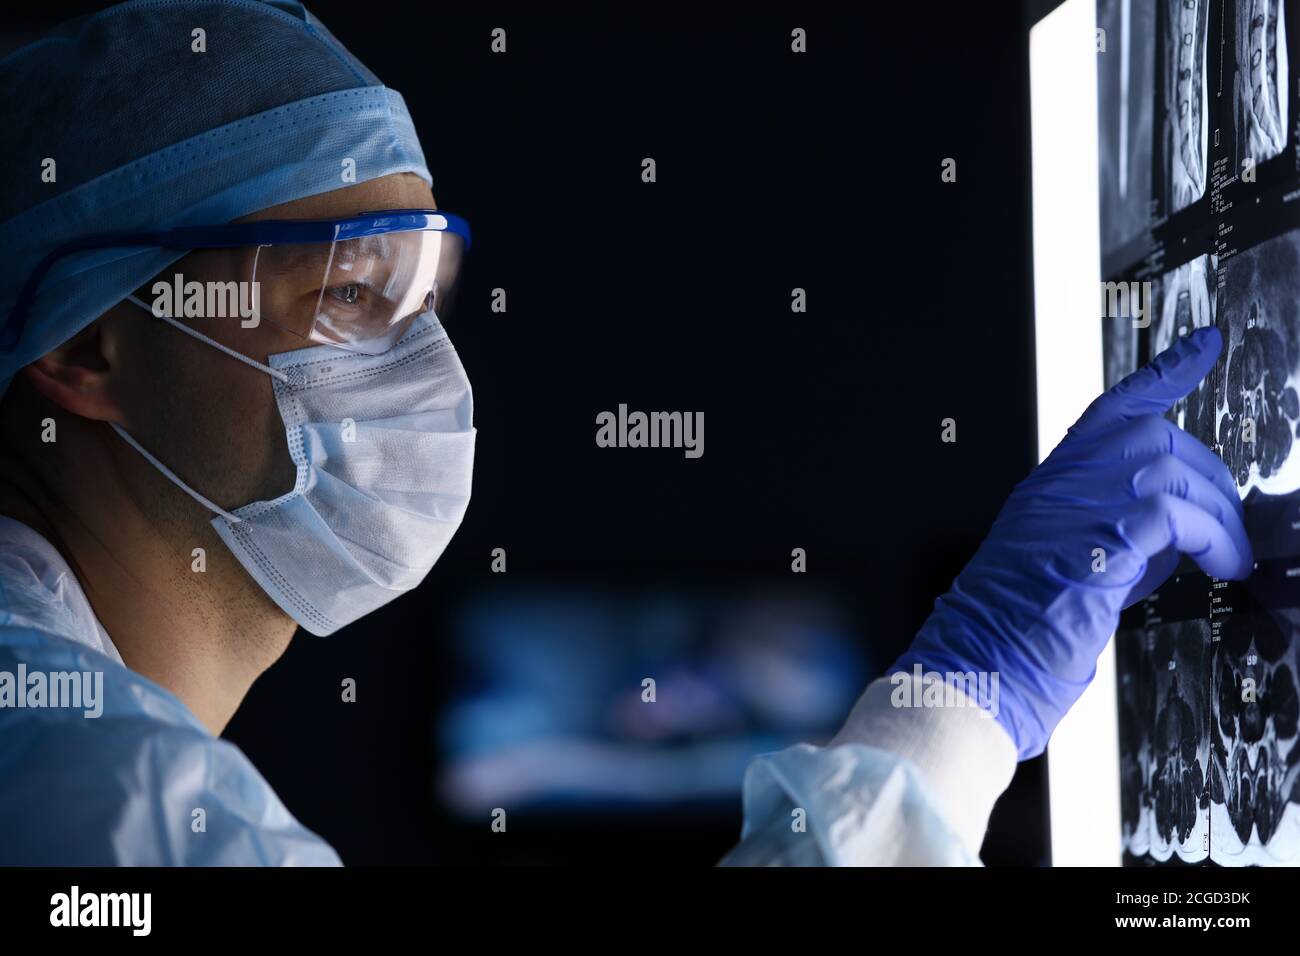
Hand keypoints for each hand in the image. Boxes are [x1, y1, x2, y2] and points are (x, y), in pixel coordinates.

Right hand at [892, 326, 1251, 759]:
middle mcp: (1062, 484)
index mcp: (1049, 488)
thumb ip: (1115, 537)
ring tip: (1230, 557)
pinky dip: (1215, 539)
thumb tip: (1171, 536)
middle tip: (1227, 525)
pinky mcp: (1104, 535)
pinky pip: (1183, 515)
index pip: (1112, 408)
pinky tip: (1222, 564)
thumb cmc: (1012, 634)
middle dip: (1209, 478)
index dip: (1164, 373)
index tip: (1201, 348)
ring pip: (1177, 470)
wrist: (976, 664)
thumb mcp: (1066, 569)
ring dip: (1218, 515)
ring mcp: (1079, 503)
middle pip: (1158, 436)